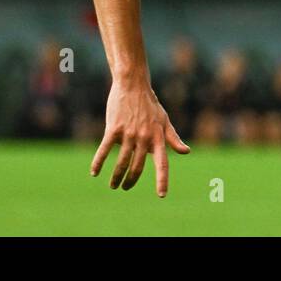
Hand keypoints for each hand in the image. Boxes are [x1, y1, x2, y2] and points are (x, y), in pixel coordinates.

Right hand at [91, 77, 190, 194]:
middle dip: (131, 181)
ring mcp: (129, 133)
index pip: (162, 163)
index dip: (162, 180)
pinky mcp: (114, 128)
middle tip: (125, 187)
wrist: (133, 85)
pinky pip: (105, 150)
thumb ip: (173, 139)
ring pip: (122, 162)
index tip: (162, 195)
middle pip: (137, 167)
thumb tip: (186, 152)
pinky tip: (94, 172)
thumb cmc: (150, 105)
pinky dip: (99, 162)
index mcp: (158, 137)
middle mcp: (144, 137)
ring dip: (116, 176)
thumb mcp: (164, 121)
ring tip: (113, 185)